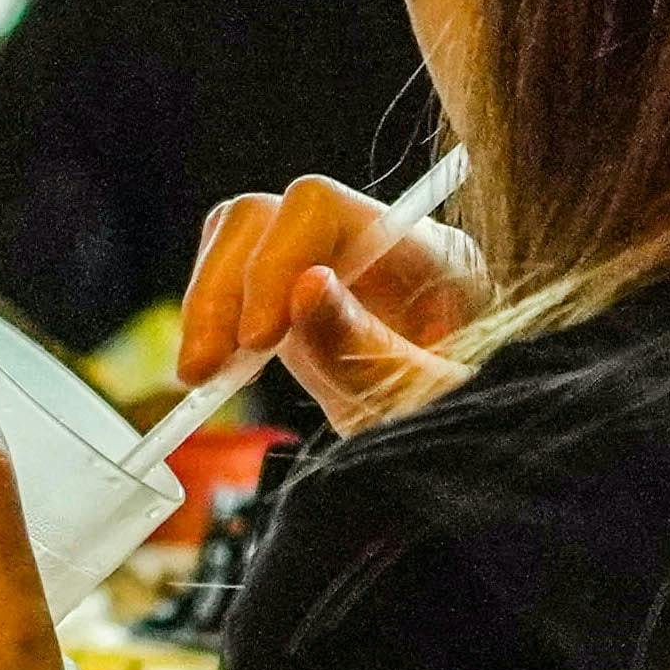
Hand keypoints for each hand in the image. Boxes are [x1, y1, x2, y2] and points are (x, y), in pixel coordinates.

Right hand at [176, 173, 487, 430]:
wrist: (468, 463)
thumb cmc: (468, 433)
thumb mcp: (428, 404)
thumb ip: (370, 350)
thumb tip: (304, 286)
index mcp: (426, 252)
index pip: (320, 207)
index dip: (274, 262)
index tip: (257, 342)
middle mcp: (373, 246)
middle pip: (264, 215)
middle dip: (222, 288)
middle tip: (205, 369)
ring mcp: (332, 272)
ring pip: (237, 242)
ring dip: (206, 305)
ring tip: (201, 377)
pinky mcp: (299, 307)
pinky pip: (233, 284)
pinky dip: (210, 324)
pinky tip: (213, 374)